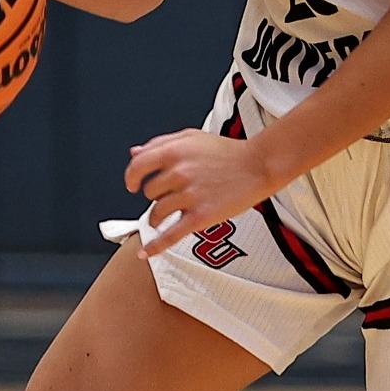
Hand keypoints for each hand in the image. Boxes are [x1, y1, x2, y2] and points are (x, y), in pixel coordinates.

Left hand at [123, 129, 282, 257]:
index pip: (138, 166)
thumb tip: (134, 152)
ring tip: (166, 216)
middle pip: (149, 192)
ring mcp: (189, 195)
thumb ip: (160, 143)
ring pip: (157, 212)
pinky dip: (156, 246)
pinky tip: (146, 253)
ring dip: (157, 217)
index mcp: (175, 151)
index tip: (132, 185)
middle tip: (170, 195)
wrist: (258, 165)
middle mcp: (179, 172)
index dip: (131, 177)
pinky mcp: (200, 216)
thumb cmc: (227, 152)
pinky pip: (171, 235)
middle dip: (156, 195)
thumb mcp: (192, 137)